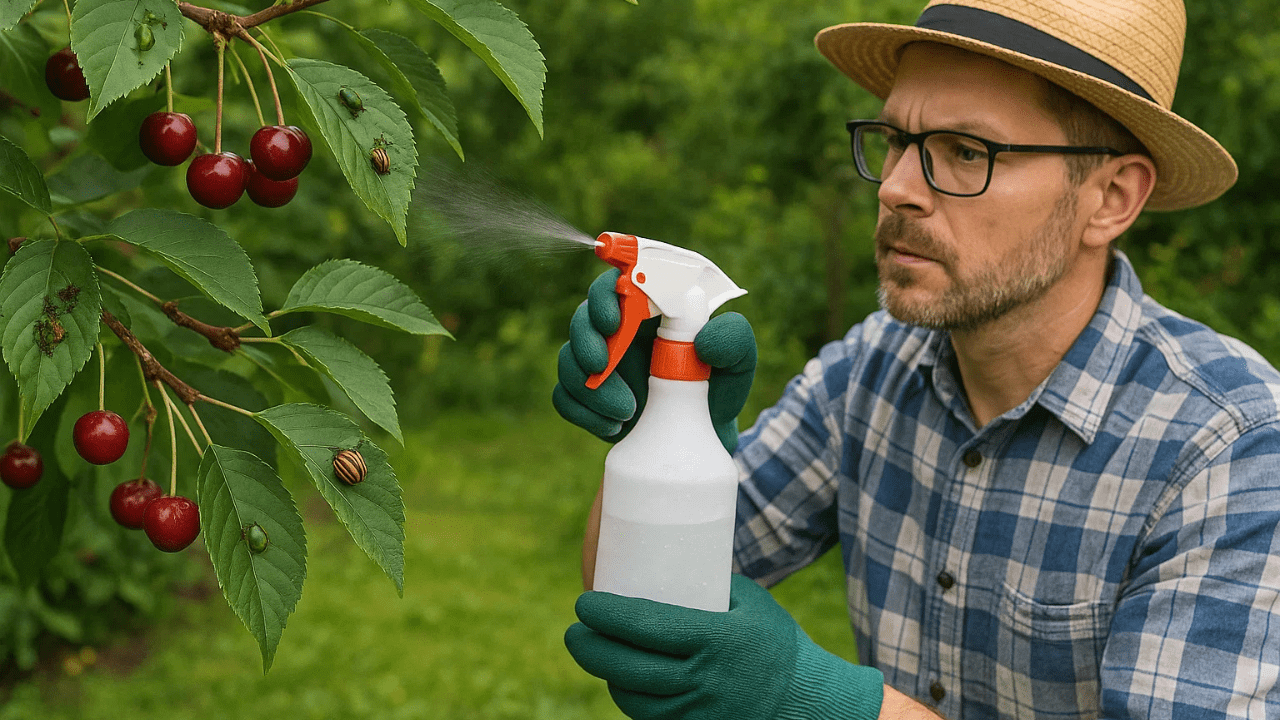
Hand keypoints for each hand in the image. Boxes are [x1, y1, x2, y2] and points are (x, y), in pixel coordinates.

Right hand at [552, 268, 756, 451]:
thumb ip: (733, 339)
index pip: (618, 283)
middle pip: (582, 317)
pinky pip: (562, 396)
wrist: (704, 437)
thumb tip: (702, 339)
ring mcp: (600, 364)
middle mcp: (619, 331)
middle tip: (602, 365)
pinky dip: (582, 412)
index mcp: (650, 311)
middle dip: (586, 340)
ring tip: (627, 412)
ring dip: (588, 386)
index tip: (614, 320)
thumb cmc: (719, 388)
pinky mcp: (588, 397)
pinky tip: (613, 426)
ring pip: (567, 358)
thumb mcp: (740, 362)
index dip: (606, 293)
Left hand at [564, 574, 883, 719]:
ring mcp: (696, 712)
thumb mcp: (748, 601)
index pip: (645, 626)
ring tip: (595, 654)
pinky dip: (629, 701)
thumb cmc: (773, 641)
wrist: (805, 700)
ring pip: (631, 698)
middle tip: (574, 631)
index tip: (584, 603)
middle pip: (626, 667)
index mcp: (714, 637)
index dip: (606, 615)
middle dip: (588, 649)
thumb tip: (659, 559)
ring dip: (606, 675)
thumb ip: (705, 586)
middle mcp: (702, 678)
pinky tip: (622, 683)